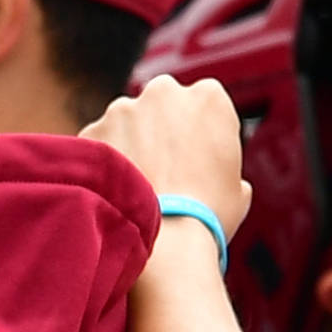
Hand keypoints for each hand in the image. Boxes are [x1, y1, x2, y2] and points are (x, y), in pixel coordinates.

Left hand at [84, 74, 250, 237]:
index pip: (204, 106)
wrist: (163, 240)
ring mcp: (123, 109)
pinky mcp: (92, 131)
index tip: (197, 158)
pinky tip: (115, 193)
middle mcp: (164, 91)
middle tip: (165, 170)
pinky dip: (105, 164)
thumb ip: (224, 166)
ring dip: (131, 145)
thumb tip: (218, 176)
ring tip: (138, 188)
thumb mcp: (238, 190)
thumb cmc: (207, 216)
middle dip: (162, 130)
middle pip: (162, 106)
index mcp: (209, 97)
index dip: (200, 135)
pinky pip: (100, 145)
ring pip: (127, 123)